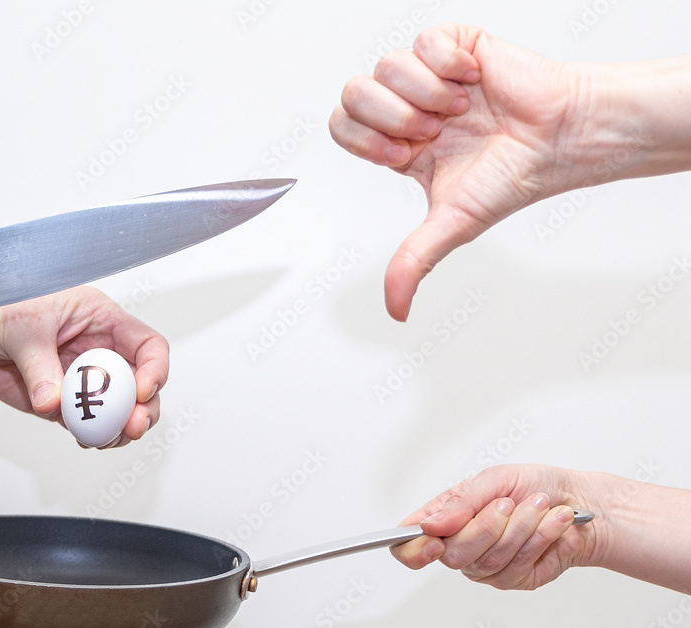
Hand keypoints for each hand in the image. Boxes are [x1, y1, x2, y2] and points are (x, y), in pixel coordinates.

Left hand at [0, 284, 168, 447]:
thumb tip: (52, 401)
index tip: (140, 391)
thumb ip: (39, 365)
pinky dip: (90, 434)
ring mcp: (79, 378)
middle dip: (142, 409)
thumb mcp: (21, 325)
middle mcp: (96, 350)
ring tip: (107, 438)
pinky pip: (84, 422)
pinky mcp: (57, 400)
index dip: (154, 369)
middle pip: (139, 384)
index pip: (146, 345)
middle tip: (131, 427)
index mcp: (100, 319)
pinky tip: (85, 439)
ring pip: (116, 409)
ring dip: (118, 428)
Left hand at [329, 25, 586, 320]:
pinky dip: (449, 63)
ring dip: (426, 94)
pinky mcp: (458, 47)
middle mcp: (409, 109)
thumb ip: (413, 262)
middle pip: (353, 92)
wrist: (563, 138)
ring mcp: (430, 76)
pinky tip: (473, 81)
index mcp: (400, 145)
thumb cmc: (515, 177)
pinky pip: (426, 39)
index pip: (343, 128)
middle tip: (431, 131)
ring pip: (387, 66)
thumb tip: (396, 309)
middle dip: (391, 117)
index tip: (406, 153)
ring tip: (460, 110)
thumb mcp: (452, 226)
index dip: (367, 140)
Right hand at [391, 465, 604, 589]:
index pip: (408, 544)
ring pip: (490, 559)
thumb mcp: (494, 479)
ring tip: (539, 505)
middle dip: (487, 526)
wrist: (581, 501)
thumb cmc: (534, 485)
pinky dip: (540, 538)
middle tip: (508, 503)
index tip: (434, 542)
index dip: (413, 550)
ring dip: (521, 527)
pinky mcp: (516, 578)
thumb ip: (460, 502)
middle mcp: (461, 546)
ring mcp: (487, 567)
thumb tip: (430, 525)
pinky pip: (519, 565)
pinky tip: (552, 522)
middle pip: (453, 555)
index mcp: (444, 519)